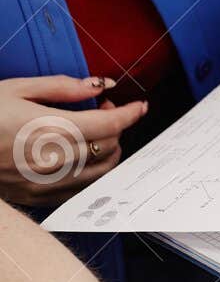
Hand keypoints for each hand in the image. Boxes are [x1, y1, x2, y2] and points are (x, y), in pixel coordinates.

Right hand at [0, 77, 145, 206]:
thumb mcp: (17, 89)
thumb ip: (63, 87)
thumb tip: (100, 84)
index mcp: (51, 129)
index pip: (110, 125)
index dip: (130, 113)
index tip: (139, 105)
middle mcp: (54, 159)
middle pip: (110, 146)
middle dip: (117, 127)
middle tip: (103, 111)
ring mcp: (47, 182)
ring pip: (102, 170)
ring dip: (109, 150)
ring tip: (93, 132)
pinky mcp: (38, 197)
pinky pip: (82, 188)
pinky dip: (92, 172)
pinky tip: (81, 155)